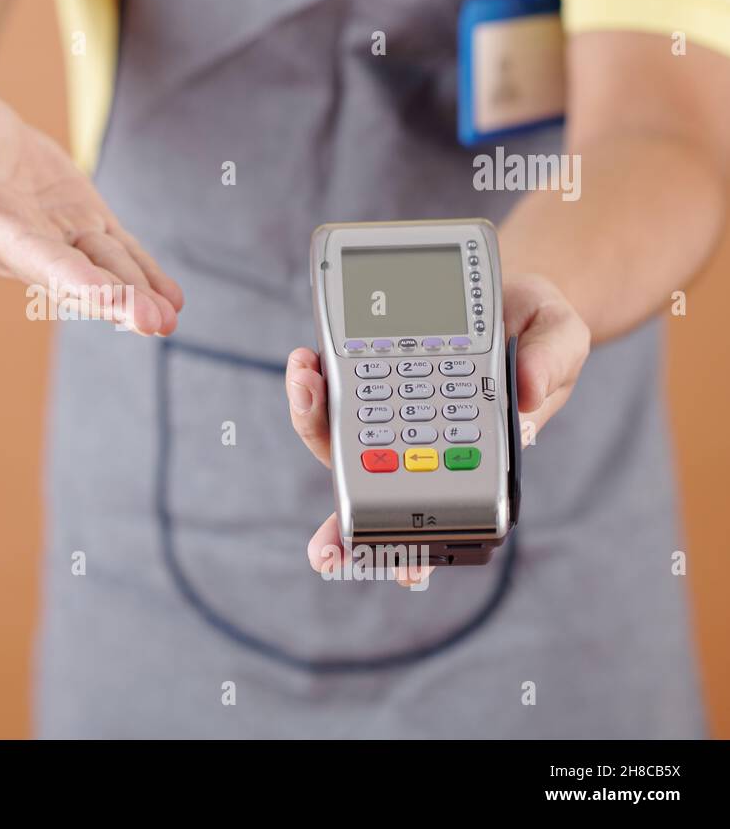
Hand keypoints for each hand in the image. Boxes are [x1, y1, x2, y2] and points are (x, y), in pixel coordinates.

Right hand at [0, 80, 182, 334]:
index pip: (31, 256)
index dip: (70, 278)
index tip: (104, 298)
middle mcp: (22, 242)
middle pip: (73, 276)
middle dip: (113, 301)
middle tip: (152, 323)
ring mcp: (55, 234)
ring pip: (102, 269)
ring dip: (136, 295)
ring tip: (167, 319)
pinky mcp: (79, 219)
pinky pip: (116, 251)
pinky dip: (144, 274)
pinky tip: (171, 300)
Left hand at [285, 271, 590, 585]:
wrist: (505, 292)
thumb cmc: (536, 331)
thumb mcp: (560, 336)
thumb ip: (551, 362)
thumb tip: (528, 397)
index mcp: (475, 459)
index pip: (442, 516)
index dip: (416, 553)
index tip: (406, 574)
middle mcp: (422, 446)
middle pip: (375, 494)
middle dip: (343, 528)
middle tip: (323, 549)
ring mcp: (387, 416)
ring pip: (340, 442)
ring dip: (313, 421)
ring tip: (306, 384)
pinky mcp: (365, 379)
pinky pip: (333, 391)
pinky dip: (316, 383)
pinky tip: (307, 361)